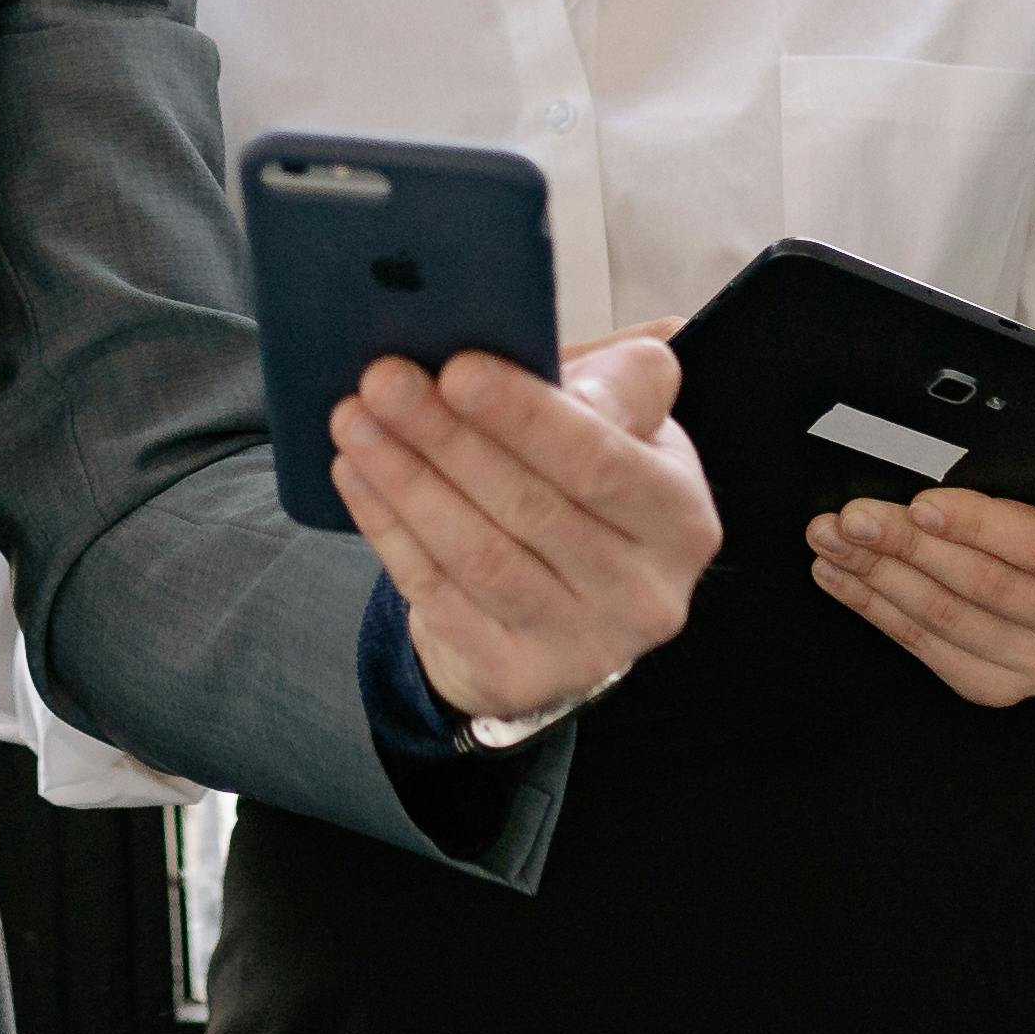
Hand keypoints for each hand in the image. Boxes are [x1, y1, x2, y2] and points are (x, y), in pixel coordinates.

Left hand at [331, 336, 717, 727]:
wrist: (572, 604)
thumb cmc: (594, 488)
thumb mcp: (629, 431)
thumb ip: (613, 385)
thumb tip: (541, 357)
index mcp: (681, 520)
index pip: (601, 462)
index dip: (525, 417)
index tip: (457, 369)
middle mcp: (645, 595)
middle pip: (529, 508)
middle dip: (446, 437)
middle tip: (382, 381)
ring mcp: (581, 647)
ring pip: (476, 555)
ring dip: (405, 480)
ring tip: (353, 420)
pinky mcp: (515, 676)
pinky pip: (436, 594)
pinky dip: (388, 528)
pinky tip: (356, 474)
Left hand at [807, 492, 1034, 705]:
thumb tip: (972, 444)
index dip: (975, 524)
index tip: (919, 502)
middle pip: (981, 585)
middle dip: (906, 546)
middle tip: (852, 518)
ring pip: (945, 619)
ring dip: (877, 576)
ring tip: (833, 542)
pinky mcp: (1000, 688)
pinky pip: (926, 648)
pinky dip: (876, 609)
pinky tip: (845, 579)